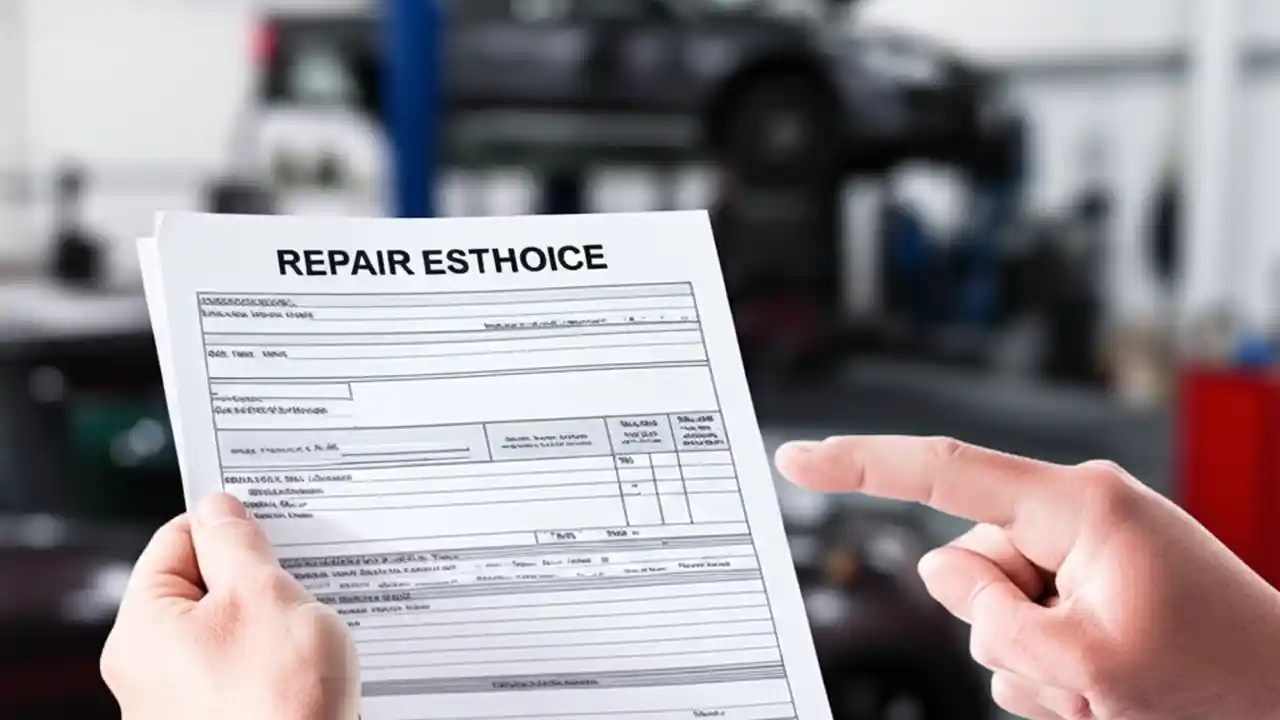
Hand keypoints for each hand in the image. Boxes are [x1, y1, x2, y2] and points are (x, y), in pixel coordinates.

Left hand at [101, 494, 358, 719]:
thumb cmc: (281, 703)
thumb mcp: (264, 595)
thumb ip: (237, 544)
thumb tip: (219, 510)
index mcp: (142, 632)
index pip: (175, 542)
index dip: (226, 525)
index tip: (268, 524)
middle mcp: (148, 673)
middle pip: (203, 588)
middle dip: (257, 577)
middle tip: (300, 577)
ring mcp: (184, 706)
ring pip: (231, 632)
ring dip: (273, 620)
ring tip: (311, 627)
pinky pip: (246, 671)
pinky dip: (278, 659)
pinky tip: (311, 664)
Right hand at [776, 437, 1279, 719]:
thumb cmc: (1221, 678)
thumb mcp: (1084, 660)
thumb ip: (990, 614)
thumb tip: (947, 575)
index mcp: (1079, 504)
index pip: (944, 471)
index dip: (858, 464)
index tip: (797, 459)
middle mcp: (1077, 517)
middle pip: (967, 566)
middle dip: (999, 626)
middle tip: (1081, 669)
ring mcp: (1084, 557)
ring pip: (992, 613)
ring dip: (1033, 663)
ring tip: (1108, 685)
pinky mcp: (1091, 592)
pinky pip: (1024, 635)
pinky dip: (1051, 674)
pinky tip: (1109, 688)